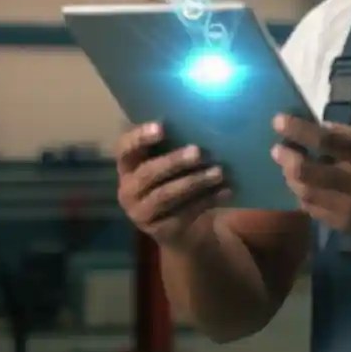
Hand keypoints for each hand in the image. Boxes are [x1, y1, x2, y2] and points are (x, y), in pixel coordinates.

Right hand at [115, 121, 230, 250]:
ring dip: (194, 182)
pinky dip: (207, 200)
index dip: (139, 138)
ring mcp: (141, 213)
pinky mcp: (160, 231)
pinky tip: (226, 191)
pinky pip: (183, 214)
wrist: (182, 230)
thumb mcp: (170, 164)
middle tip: (198, 151)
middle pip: (147, 173)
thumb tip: (205, 120)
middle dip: (173, 162)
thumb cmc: (175, 183)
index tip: (162, 127)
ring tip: (219, 172)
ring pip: (165, 195)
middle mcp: (128, 190)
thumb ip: (176, 146)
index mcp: (128, 166)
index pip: (124, 148)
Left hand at [270, 115, 350, 243]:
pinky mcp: (347, 227)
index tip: (279, 121)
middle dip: (286, 158)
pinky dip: (305, 196)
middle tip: (280, 148)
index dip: (298, 130)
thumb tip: (325, 127)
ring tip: (291, 166)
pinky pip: (314, 211)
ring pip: (304, 194)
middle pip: (306, 173)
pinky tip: (306, 186)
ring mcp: (349, 210)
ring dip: (292, 178)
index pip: (326, 140)